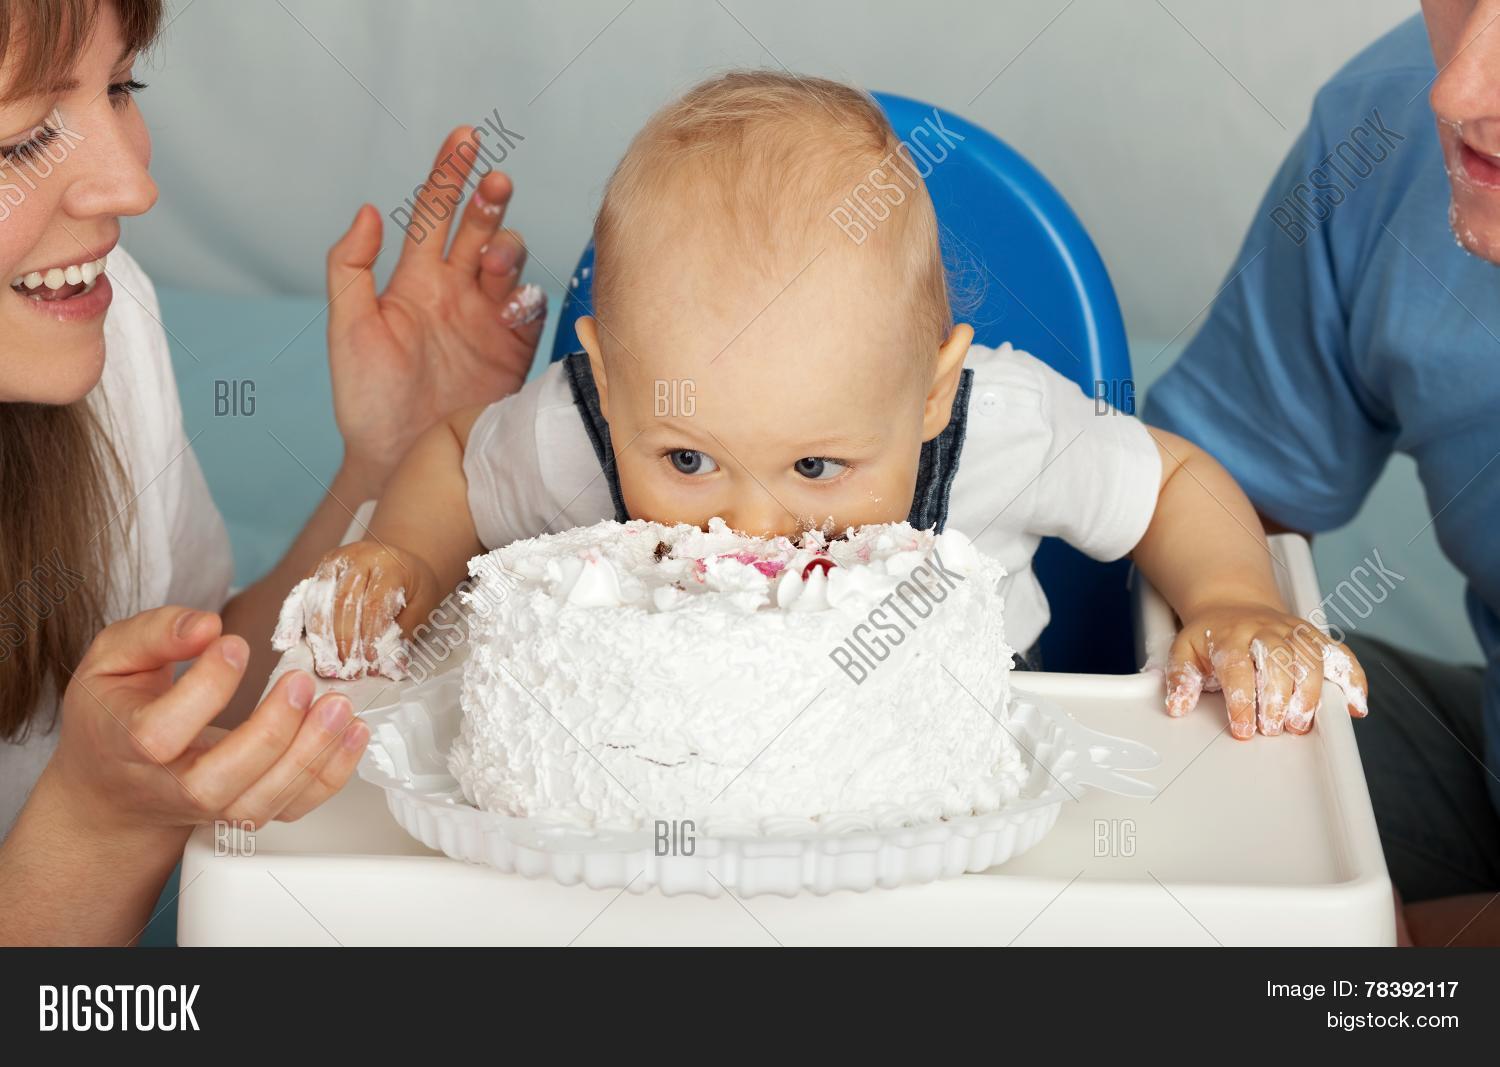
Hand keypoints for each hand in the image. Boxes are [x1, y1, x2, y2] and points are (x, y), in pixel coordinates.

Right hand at [49, 607, 368, 836]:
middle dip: (269, 732)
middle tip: (300, 681)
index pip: (160, 733)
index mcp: (126, 745)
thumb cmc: (116, 715)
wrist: (116, 788)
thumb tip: (205, 626)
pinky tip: (353, 733)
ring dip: (310, 755)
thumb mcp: (112, 661)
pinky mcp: (247, 812)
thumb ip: (152, 634)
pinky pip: (294, 807)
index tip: (235, 645)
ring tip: (339, 706)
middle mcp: (170, 787)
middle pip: (218, 781)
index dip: (205, 689)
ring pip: (262, 801)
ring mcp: (212, 807)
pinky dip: (331, 775)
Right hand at [273, 540, 434, 679]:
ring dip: (318, 638)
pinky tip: (286, 643)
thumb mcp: (423, 602)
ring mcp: (332, 561)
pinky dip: (289, 620)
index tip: (370, 664)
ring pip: (317, 600)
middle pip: (342, 603)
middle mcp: (357, 558)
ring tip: (326, 665)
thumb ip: (406, 632)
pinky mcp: (315, 569)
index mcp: (388, 564)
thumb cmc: (411, 584)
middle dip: (343, 642)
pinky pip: (298, 595)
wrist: (399, 558)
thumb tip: (394, 666)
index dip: (369, 638)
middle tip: (346, 670)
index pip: (373, 604)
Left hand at [326, 125, 548, 489]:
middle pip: (479, 229)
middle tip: (496, 184)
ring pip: (509, 263)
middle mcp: (454, 294)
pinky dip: (526, 298)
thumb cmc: (368, 401)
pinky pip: (530, 310)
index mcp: (414, 283)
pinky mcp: (513, 352)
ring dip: (506, 250)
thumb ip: (351, 267)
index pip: (434, 215)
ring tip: (492, 264)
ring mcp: (486, 322)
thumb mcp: (348, 329)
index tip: (464, 139)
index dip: (449, 174)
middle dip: (489, 201)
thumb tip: (368, 210)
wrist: (403, 460)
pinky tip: (510, 306)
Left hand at [1163, 603, 1368, 738]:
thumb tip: (1178, 707)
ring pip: (1311, 660)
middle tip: (1273, 729)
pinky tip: (1355, 706)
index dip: (1242, 702)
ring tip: (1300, 724)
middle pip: (1279, 663)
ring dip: (1310, 695)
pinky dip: (1353, 679)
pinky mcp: (1315, 638)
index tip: (1243, 729)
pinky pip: (1341, 655)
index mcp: (1231, 636)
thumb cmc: (1210, 637)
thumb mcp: (1184, 652)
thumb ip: (1180, 679)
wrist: (1232, 604)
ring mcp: (1294, 633)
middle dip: (1278, 699)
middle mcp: (1266, 631)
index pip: (1238, 668)